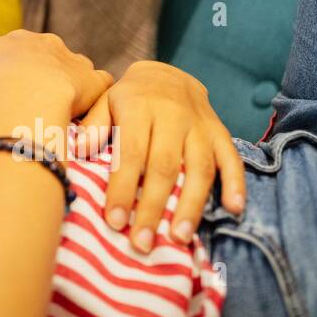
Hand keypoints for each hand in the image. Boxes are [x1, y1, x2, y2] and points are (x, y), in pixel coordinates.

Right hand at [0, 22, 113, 120]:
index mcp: (24, 39)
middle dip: (49, 69)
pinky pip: (102, 82)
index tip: (17, 80)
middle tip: (39, 94)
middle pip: (53, 54)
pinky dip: (99, 90)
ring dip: (74, 80)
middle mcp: (51, 45)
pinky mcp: (94, 82)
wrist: (24, 92)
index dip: (21, 63)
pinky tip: (92, 104)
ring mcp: (75, 62)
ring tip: (65, 103)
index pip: (25, 46)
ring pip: (78, 67)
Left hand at [77, 60, 246, 251]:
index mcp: (139, 108)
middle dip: (152, 207)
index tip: (114, 221)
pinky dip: (236, 184)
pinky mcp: (220, 133)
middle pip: (164, 166)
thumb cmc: (128, 98)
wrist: (168, 74)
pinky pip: (232, 159)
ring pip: (199, 168)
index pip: (130, 153)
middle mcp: (172, 116)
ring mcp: (200, 126)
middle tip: (141, 242)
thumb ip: (94, 125)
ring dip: (190, 205)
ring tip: (178, 237)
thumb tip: (81, 150)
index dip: (122, 188)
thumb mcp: (106, 101)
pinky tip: (234, 209)